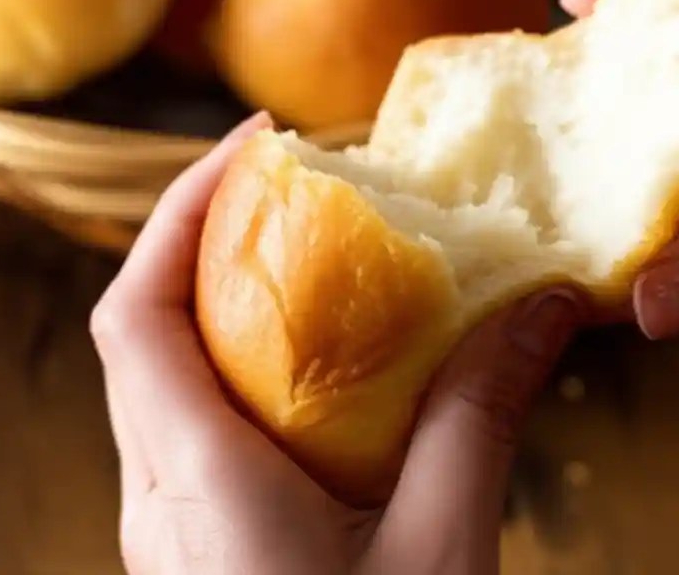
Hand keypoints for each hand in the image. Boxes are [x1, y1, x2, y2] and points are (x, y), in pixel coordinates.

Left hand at [90, 114, 580, 573]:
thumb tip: (541, 307)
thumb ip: (480, 418)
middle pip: (145, 331)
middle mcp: (157, 498)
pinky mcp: (195, 549)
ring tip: (315, 258)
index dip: (178, 209)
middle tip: (300, 185)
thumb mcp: (440, 548)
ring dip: (225, 302)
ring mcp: (167, 529)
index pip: (136, 311)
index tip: (255, 145)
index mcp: (198, 483)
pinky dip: (245, 369)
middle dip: (210, 238)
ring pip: (164, 381)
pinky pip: (196, 431)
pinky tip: (322, 372)